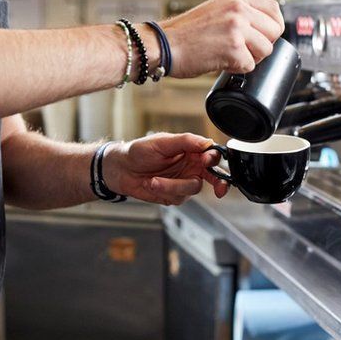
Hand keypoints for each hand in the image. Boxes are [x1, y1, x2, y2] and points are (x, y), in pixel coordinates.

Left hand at [103, 133, 228, 205]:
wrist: (120, 170)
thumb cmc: (138, 152)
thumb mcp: (162, 142)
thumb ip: (186, 141)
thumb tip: (206, 143)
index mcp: (191, 150)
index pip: (212, 154)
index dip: (213, 158)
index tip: (206, 161)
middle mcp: (191, 166)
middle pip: (214, 176)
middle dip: (219, 183)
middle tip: (219, 190)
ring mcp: (183, 182)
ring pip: (193, 188)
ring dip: (173, 186)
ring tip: (154, 180)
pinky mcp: (174, 195)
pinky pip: (179, 198)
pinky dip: (164, 191)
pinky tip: (151, 184)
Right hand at [160, 0, 283, 77]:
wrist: (162, 44)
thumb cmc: (184, 33)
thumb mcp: (216, 10)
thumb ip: (239, 13)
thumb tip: (262, 29)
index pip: (274, 9)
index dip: (272, 27)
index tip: (264, 36)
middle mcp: (238, 8)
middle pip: (274, 30)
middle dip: (263, 45)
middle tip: (244, 49)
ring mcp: (237, 27)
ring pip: (266, 49)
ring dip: (251, 58)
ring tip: (230, 55)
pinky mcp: (233, 47)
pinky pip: (250, 65)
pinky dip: (237, 68)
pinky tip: (222, 61)